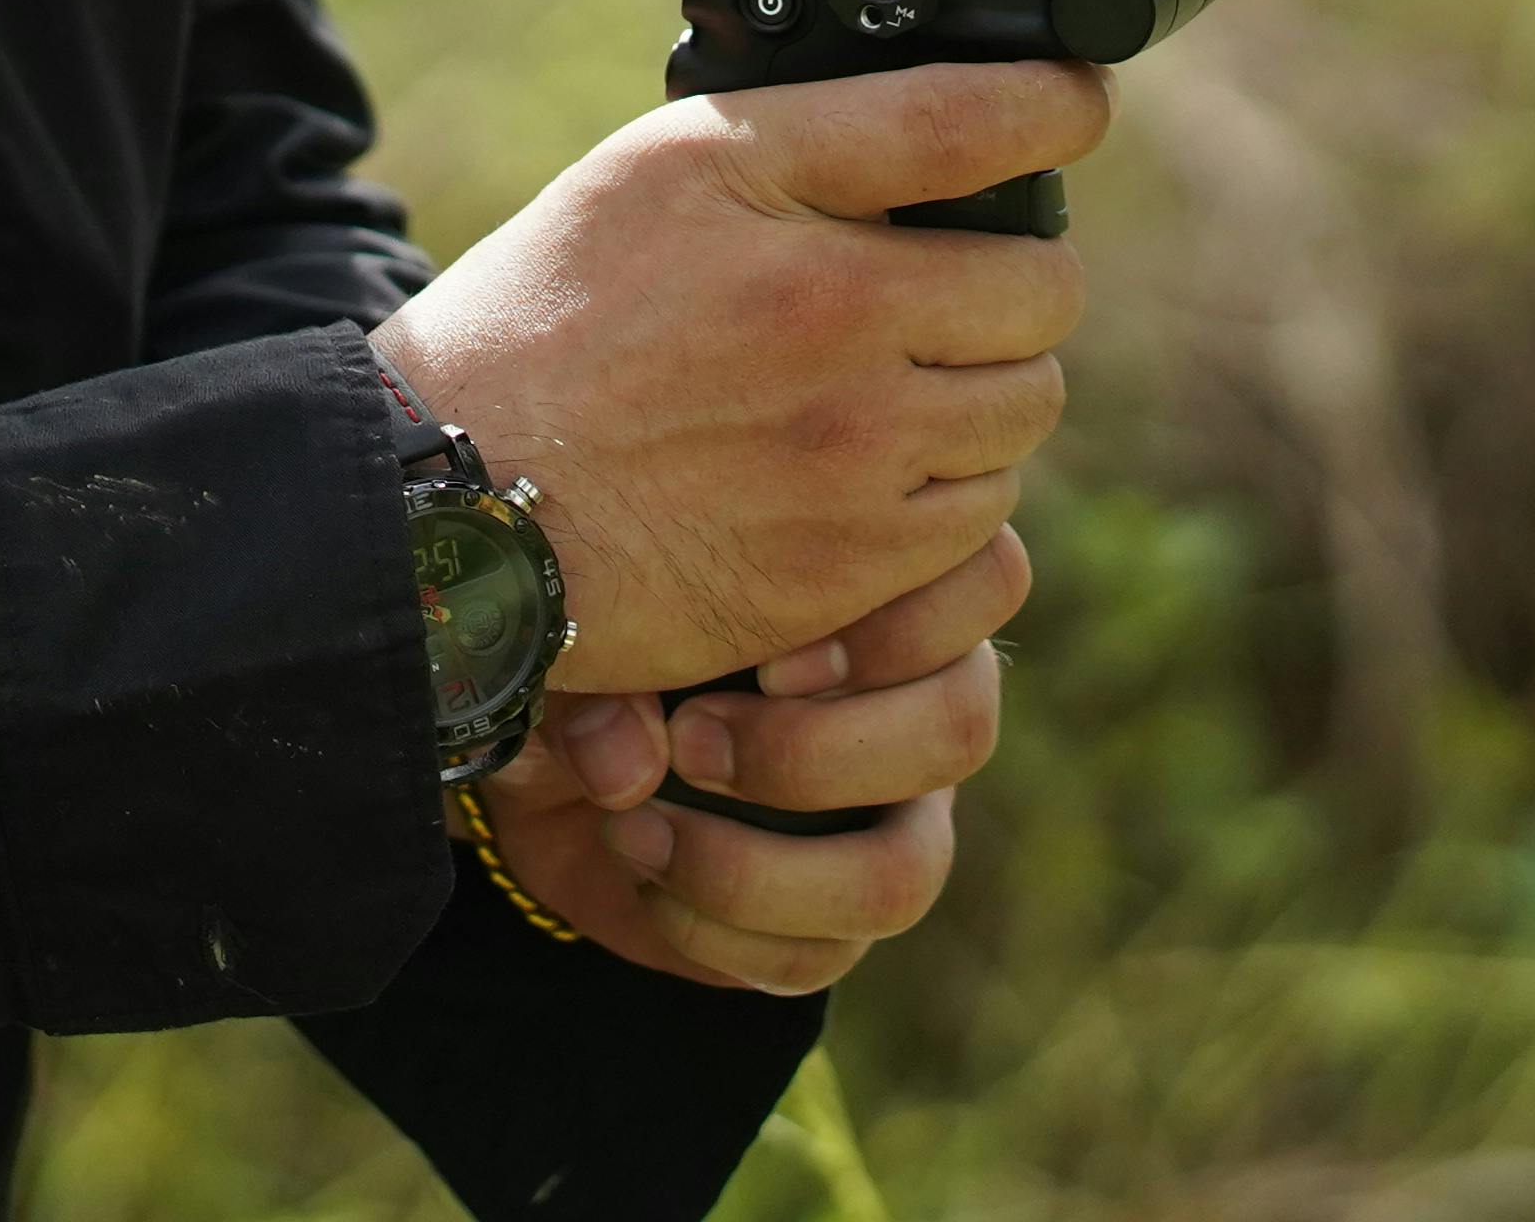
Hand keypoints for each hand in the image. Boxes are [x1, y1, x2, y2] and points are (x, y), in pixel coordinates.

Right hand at [373, 63, 1101, 692]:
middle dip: (1007, 277)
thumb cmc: (550, 315)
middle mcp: (847, 339)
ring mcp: (860, 470)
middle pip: (1043, 294)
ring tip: (898, 374)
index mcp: (802, 220)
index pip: (994, 128)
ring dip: (985, 387)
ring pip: (1023, 411)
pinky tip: (871, 462)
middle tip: (944, 275)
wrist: (457, 500)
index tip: (1071, 100)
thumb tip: (968, 103)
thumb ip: (827, 131)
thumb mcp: (664, 166)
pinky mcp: (851, 577)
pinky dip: (949, 487)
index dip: (1057, 102)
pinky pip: (980, 520)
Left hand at [467, 530, 1029, 998]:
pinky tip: (643, 882)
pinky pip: (825, 956)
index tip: (771, 661)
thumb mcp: (589, 610)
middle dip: (816, 751)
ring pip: (906, 873)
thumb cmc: (597, 633)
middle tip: (690, 738)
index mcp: (892, 594)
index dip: (902, 627)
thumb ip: (614, 656)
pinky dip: (721, 934)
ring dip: (760, 870)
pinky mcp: (832, 921)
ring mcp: (888, 822)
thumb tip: (628, 765)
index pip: (990, 578)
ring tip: (640, 830)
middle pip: (961, 729)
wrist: (543, 745)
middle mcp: (915, 706)